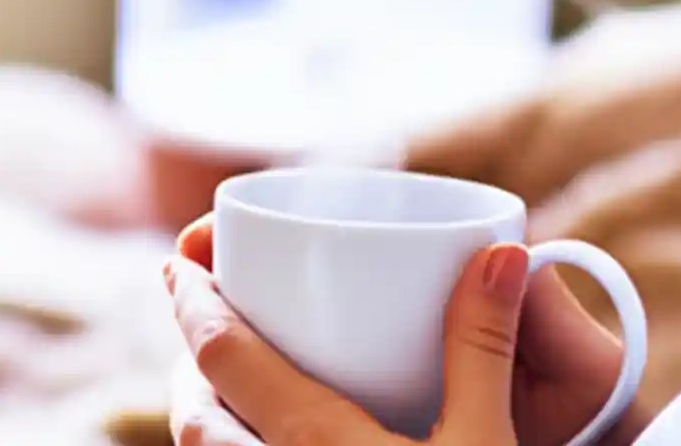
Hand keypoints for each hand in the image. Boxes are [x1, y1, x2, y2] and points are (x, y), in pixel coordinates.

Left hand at [171, 217, 649, 445]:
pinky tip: (267, 445)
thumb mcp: (483, 441)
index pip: (222, 355)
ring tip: (224, 381)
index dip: (193, 302)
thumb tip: (499, 253)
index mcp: (312, 442)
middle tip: (204, 319)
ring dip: (202, 411)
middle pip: (193, 412)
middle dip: (191, 358)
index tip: (180, 265)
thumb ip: (482, 347)